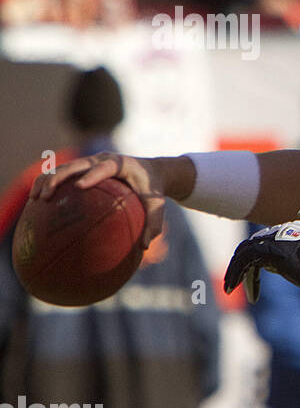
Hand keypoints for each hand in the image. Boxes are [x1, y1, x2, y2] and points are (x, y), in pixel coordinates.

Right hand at [28, 152, 170, 248]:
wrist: (150, 170)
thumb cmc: (152, 189)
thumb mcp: (157, 204)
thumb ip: (154, 223)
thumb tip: (144, 248)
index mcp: (122, 165)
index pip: (106, 168)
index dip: (92, 175)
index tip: (80, 187)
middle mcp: (103, 159)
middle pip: (76, 165)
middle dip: (58, 178)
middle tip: (45, 197)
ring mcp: (91, 161)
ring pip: (63, 167)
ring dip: (47, 180)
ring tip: (36, 199)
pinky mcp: (83, 166)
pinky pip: (62, 173)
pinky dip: (48, 182)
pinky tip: (36, 201)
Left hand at [224, 221, 299, 303]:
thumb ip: (292, 262)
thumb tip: (271, 269)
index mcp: (296, 230)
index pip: (266, 242)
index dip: (255, 262)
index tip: (252, 281)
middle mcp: (285, 229)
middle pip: (253, 245)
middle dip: (240, 265)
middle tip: (233, 282)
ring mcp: (279, 237)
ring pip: (246, 251)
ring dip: (235, 270)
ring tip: (229, 288)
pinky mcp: (273, 249)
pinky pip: (246, 259)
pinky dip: (238, 273)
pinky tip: (235, 287)